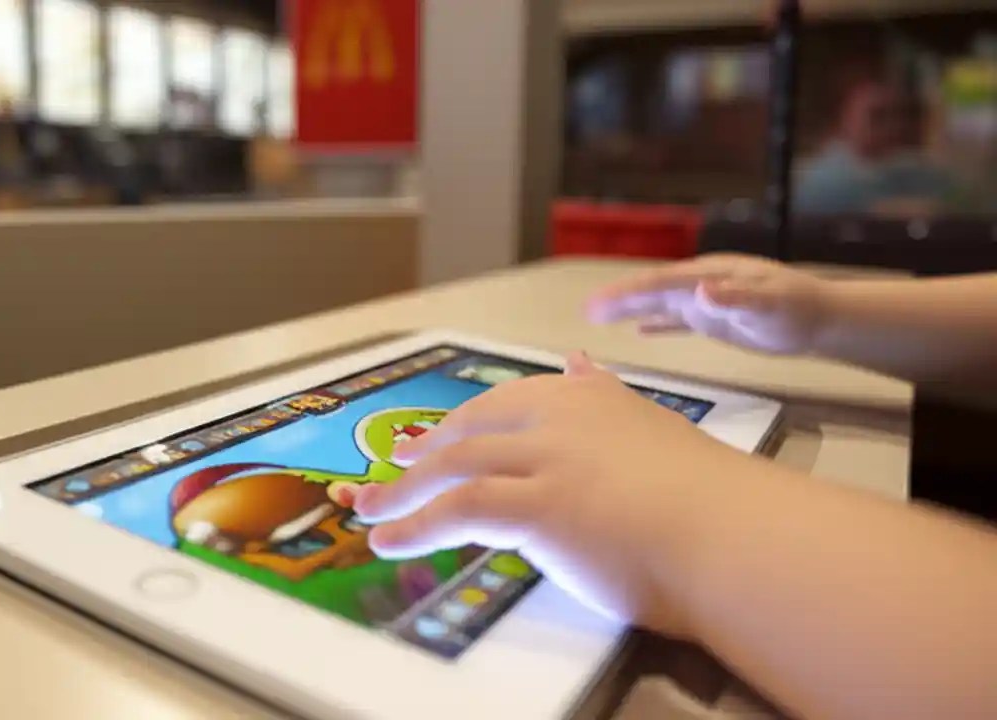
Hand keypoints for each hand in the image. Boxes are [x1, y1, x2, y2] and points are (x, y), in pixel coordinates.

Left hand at [354, 354, 755, 635]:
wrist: (734, 535)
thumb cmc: (705, 501)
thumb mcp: (646, 428)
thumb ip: (603, 396)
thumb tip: (578, 360)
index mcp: (586, 400)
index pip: (504, 407)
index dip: (459, 428)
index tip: (431, 443)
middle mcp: (561, 419)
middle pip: (468, 432)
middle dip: (420, 455)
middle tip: (388, 475)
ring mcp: (547, 459)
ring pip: (452, 467)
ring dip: (400, 493)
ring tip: (367, 514)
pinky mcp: (539, 504)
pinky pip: (458, 511)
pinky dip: (415, 525)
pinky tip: (391, 542)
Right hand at [585, 254, 831, 354]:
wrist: (822, 318)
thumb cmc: (797, 310)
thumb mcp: (768, 305)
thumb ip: (733, 298)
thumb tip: (698, 290)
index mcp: (711, 274)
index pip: (662, 282)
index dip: (629, 291)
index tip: (601, 301)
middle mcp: (702, 283)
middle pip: (653, 290)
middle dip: (619, 298)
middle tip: (586, 310)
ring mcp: (707, 299)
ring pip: (659, 303)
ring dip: (630, 309)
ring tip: (597, 316)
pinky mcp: (714, 318)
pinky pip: (678, 320)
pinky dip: (656, 324)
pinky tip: (638, 330)